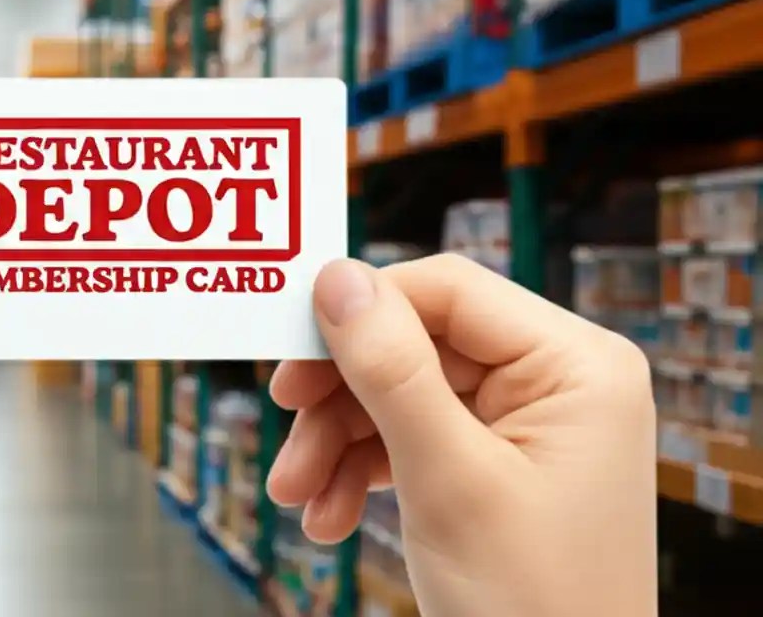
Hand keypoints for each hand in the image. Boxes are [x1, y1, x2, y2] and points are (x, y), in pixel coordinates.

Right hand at [267, 255, 656, 616]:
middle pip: (414, 346)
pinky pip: (411, 440)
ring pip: (401, 396)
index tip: (290, 344)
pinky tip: (328, 516)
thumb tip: (337, 279)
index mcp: (577, 365)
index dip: (363, 310)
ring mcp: (527, 425)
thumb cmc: (533, 606)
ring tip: (298, 497)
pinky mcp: (497, 464)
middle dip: (340, 400)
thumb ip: (390, 370)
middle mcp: (557, 382)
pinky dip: (361, 471)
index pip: (448, 291)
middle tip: (286, 434)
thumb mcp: (449, 479)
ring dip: (338, 443)